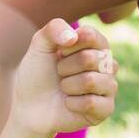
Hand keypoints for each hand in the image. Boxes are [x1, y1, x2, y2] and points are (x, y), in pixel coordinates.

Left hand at [13, 20, 117, 136]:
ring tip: (64, 88)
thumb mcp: (40, 45)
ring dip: (68, 85)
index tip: (59, 52)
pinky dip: (72, 103)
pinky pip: (92, 103)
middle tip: (59, 73)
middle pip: (90, 58)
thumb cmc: (37, 73)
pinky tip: (69, 103)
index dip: (68, 45)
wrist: (29, 104)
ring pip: (90, 81)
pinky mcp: (106, 109)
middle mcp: (107, 65)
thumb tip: (73, 36)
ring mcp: (109, 87)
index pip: (91, 36)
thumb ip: (54, 28)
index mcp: (96, 46)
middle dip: (64, 67)